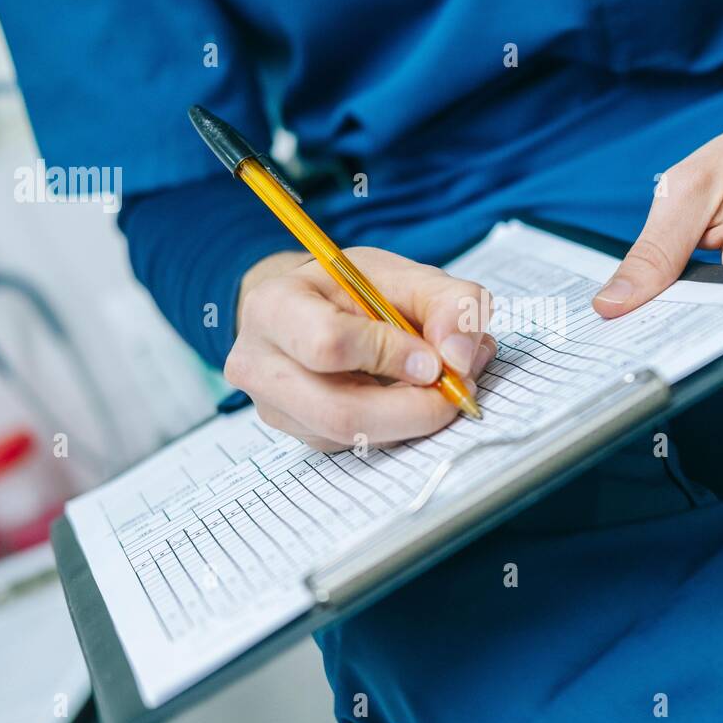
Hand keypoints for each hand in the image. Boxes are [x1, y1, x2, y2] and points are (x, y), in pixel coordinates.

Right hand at [225, 248, 496, 450]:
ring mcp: (276, 410)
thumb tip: (462, 356)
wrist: (312, 310)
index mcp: (274, 308)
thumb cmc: (351, 289)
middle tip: (456, 392)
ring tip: (444, 386)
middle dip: (413, 409)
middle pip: (339, 412)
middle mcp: (261, 365)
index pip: (328, 344)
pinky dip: (401, 428)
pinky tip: (414, 398)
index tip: (435, 358)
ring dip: (413, 420)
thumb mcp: (404, 275)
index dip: (391, 356)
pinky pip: (360, 447)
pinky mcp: (302, 437)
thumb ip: (449, 302)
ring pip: (353, 439)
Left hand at [593, 98, 722, 316]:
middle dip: (669, 323)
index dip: (655, 326)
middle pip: (715, 331)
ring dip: (693, 315)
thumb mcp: (691, 189)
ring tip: (663, 297)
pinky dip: (715, 307)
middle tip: (629, 312)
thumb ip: (653, 253)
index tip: (618, 327)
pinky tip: (693, 293)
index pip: (702, 320)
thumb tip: (613, 306)